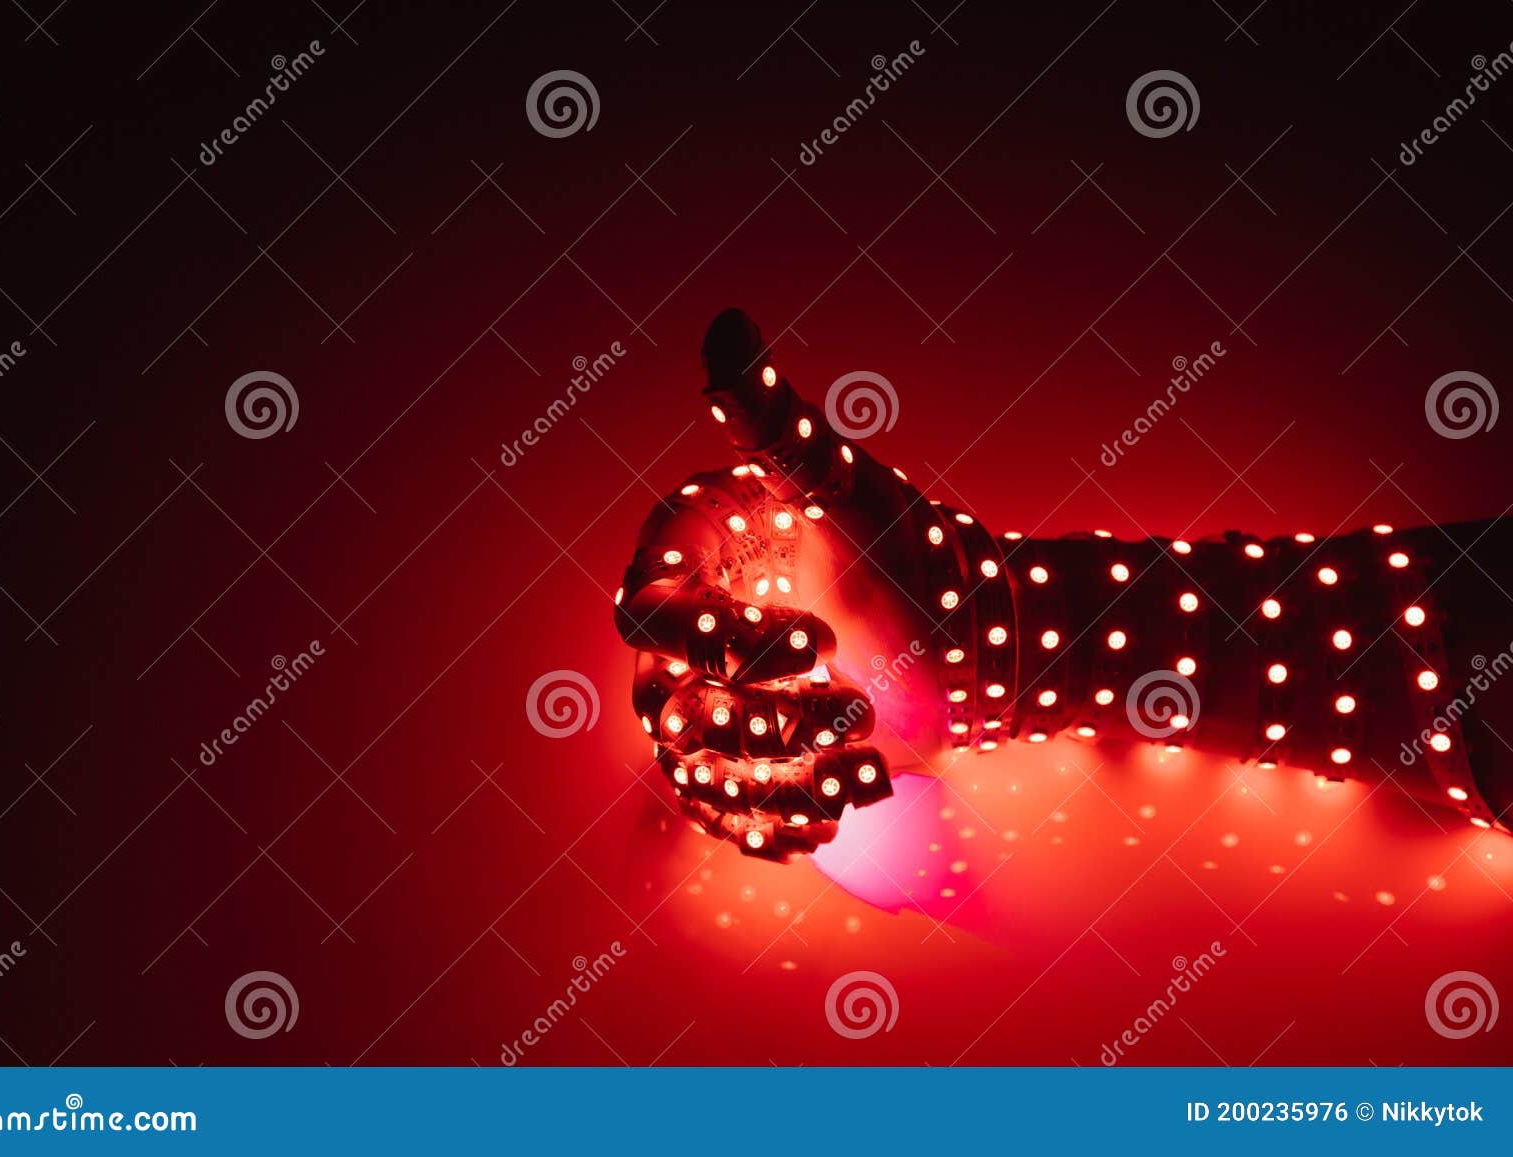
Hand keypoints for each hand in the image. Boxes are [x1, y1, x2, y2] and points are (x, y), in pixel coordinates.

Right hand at [613, 309, 981, 858]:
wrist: (967, 638)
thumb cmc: (908, 548)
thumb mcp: (846, 483)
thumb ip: (776, 419)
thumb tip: (725, 321)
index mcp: (690, 570)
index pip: (651, 615)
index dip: (714, 639)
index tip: (815, 639)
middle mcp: (681, 646)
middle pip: (669, 706)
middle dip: (760, 718)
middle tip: (854, 703)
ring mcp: (711, 712)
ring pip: (699, 771)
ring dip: (779, 777)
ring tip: (869, 762)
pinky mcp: (749, 771)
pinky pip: (731, 815)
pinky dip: (782, 822)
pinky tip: (843, 809)